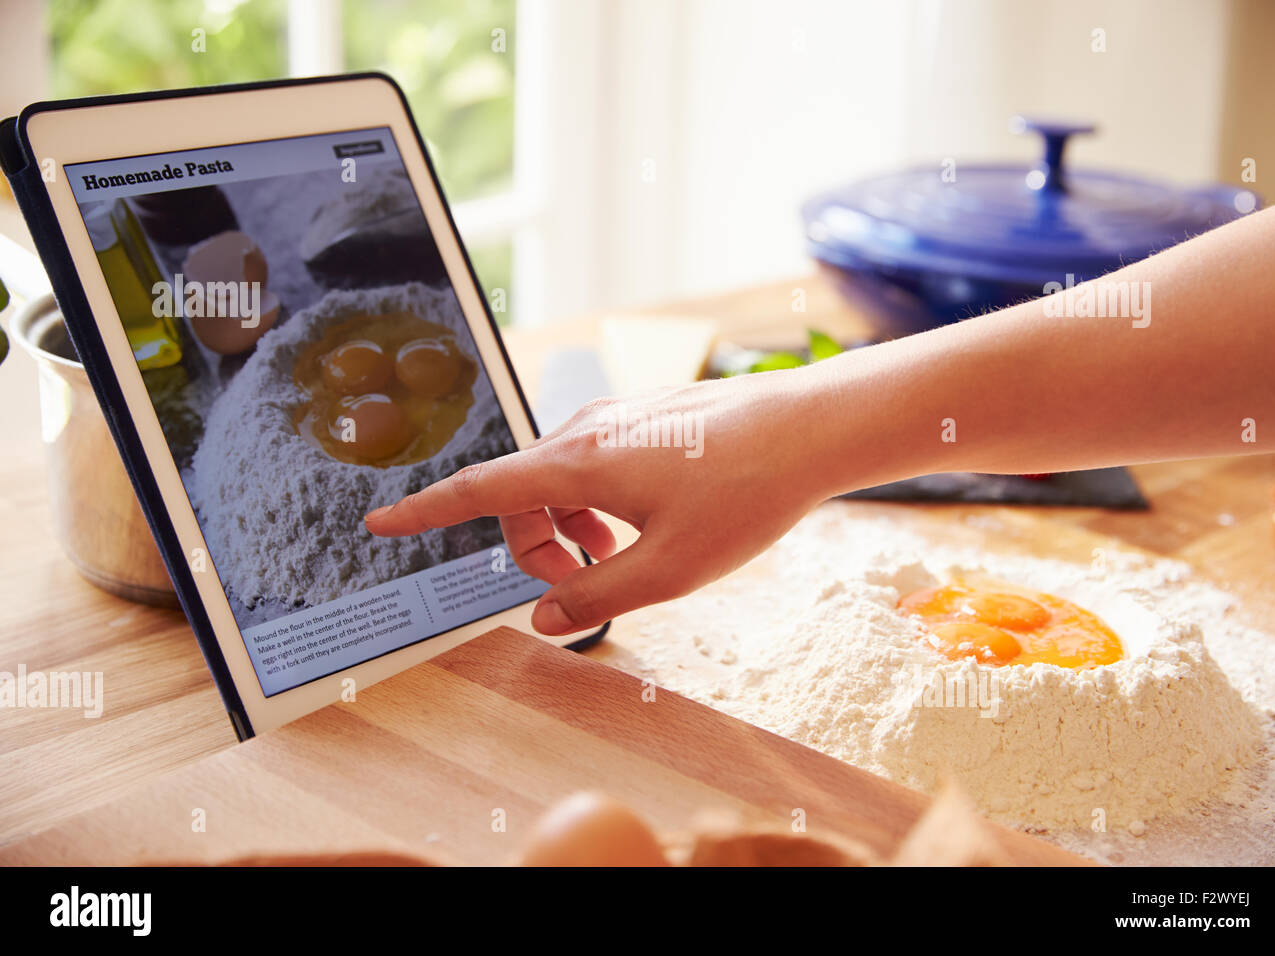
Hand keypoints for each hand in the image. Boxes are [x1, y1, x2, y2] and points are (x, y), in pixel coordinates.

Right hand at [365, 370, 832, 635]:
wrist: (811, 428)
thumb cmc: (744, 494)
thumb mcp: (668, 569)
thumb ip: (593, 598)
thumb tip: (541, 616)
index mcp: (575, 464)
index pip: (477, 492)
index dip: (424, 513)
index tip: (379, 524)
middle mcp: (585, 431)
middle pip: (521, 496)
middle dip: (535, 548)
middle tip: (584, 585)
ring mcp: (617, 419)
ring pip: (561, 482)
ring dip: (572, 528)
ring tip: (622, 557)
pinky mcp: (646, 417)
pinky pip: (596, 464)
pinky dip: (601, 504)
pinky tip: (648, 525)